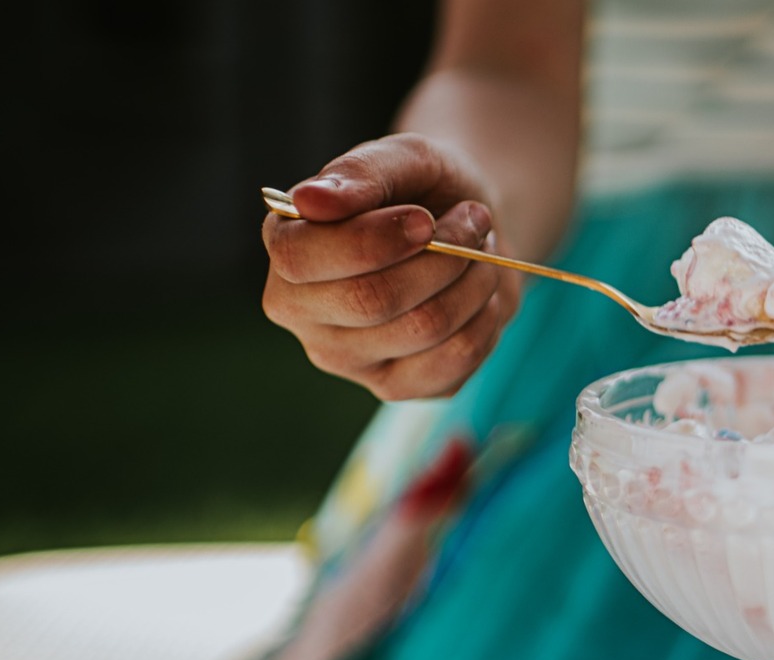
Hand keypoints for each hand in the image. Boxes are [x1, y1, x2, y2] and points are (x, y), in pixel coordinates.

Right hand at [262, 133, 521, 400]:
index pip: (303, 259)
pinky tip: (479, 292)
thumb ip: (360, 172)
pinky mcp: (397, 387)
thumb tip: (309, 200)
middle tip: (473, 221)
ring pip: (423, 328)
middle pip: (371, 300)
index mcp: (287, 249)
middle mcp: (302, 313)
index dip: (376, 240)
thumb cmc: (425, 190)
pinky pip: (455, 360)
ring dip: (473, 279)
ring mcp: (346, 359)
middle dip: (442, 256)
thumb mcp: (404, 158)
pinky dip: (486, 317)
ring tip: (480, 250)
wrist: (472, 227)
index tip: (426, 218)